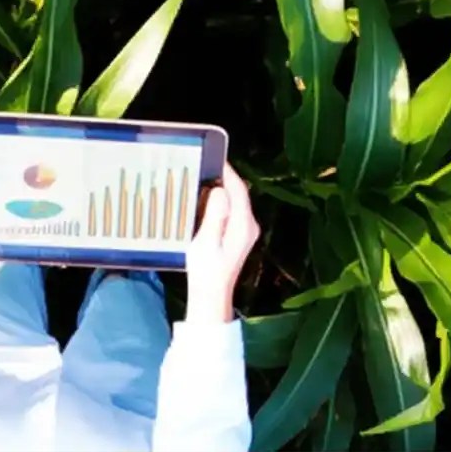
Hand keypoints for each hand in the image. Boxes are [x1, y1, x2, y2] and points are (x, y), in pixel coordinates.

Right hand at [185, 164, 259, 323]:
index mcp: (243, 225)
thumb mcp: (206, 242)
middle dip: (223, 178)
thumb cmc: (206, 270)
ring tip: (201, 178)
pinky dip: (220, 201)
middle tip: (203, 165)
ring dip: (221, 189)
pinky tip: (206, 200)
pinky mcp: (238, 235)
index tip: (213, 157)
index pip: (238, 189)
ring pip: (235, 201)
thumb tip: (220, 190)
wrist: (212, 294)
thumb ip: (215, 215)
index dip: (227, 171)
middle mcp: (249, 225)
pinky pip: (232, 210)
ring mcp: (245, 230)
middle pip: (239, 193)